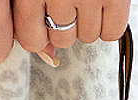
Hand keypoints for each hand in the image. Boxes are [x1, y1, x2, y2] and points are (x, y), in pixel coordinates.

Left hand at [11, 0, 127, 54]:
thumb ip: (26, 14)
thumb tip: (32, 56)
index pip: (31, 40)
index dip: (39, 34)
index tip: (45, 20)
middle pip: (61, 41)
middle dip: (66, 24)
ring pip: (86, 37)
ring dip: (88, 22)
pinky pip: (111, 32)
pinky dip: (111, 22)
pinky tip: (106, 3)